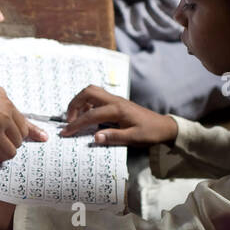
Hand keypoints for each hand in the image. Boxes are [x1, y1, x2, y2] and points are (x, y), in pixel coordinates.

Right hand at [0, 79, 46, 159]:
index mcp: (0, 95)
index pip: (21, 115)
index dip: (32, 129)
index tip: (42, 137)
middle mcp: (5, 105)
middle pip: (21, 131)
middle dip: (8, 141)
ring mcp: (2, 119)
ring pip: (17, 143)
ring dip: (2, 149)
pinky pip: (8, 151)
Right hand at [60, 84, 178, 145]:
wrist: (163, 126)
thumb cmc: (150, 133)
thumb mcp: (134, 138)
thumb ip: (114, 137)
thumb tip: (95, 138)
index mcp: (118, 110)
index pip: (91, 115)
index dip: (76, 124)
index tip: (66, 132)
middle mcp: (115, 100)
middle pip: (88, 92)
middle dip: (74, 104)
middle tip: (69, 120)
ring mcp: (115, 99)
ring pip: (92, 91)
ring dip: (80, 101)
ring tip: (76, 118)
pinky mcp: (116, 101)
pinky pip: (97, 96)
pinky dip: (88, 103)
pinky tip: (88, 116)